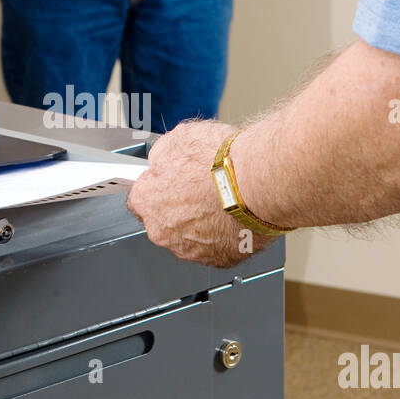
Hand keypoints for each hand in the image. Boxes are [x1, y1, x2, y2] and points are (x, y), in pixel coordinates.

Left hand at [127, 120, 275, 268]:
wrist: (259, 184)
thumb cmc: (222, 163)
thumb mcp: (180, 138)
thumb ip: (162, 154)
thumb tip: (160, 158)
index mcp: (147, 201)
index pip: (140, 198)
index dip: (158, 187)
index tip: (171, 180)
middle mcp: (163, 232)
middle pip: (164, 221)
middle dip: (179, 208)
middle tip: (203, 188)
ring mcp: (191, 250)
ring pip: (190, 238)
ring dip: (201, 223)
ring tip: (223, 200)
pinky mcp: (219, 260)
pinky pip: (217, 248)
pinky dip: (224, 235)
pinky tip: (235, 216)